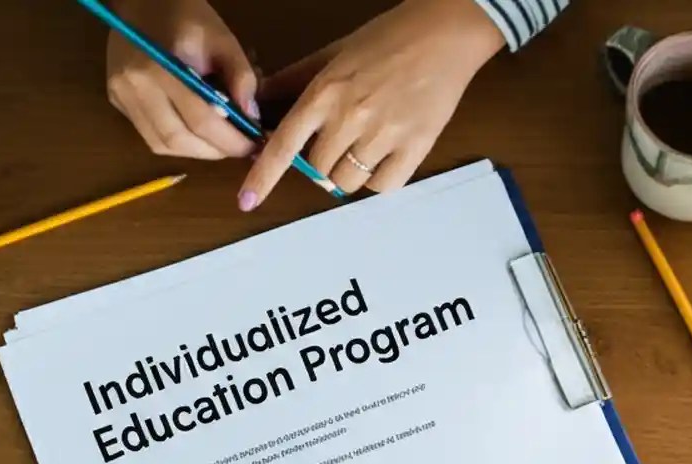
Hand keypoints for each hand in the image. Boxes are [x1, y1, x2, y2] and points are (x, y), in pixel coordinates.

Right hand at [106, 0, 258, 159]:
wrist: (143, 1)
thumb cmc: (187, 17)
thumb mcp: (223, 40)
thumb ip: (242, 78)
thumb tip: (252, 120)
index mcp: (161, 67)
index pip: (200, 120)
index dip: (231, 141)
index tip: (254, 146)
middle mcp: (135, 86)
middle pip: (178, 139)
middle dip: (214, 152)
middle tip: (238, 148)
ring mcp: (121, 95)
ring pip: (160, 144)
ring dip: (195, 151)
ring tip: (218, 143)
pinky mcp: (116, 100)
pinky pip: (148, 135)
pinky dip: (176, 142)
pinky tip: (193, 133)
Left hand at [238, 0, 504, 210]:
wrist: (445, 34)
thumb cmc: (389, 39)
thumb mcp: (334, 53)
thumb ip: (295, 81)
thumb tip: (260, 101)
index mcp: (326, 92)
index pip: (284, 145)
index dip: (262, 177)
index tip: (247, 201)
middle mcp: (351, 117)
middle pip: (318, 169)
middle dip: (323, 161)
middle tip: (341, 141)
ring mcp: (384, 134)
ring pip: (348, 182)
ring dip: (351, 172)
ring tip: (367, 145)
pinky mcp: (415, 147)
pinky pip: (384, 185)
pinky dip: (380, 178)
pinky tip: (386, 155)